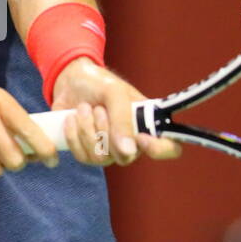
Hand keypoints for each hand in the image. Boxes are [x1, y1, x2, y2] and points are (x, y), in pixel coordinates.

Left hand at [51, 58, 181, 166]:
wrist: (70, 82)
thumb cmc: (99, 84)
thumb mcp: (114, 92)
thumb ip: (123, 119)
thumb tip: (128, 151)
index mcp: (149, 123)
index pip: (171, 147)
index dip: (159, 149)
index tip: (141, 138)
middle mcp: (133, 142)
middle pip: (126, 157)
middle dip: (105, 132)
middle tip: (99, 109)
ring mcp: (111, 150)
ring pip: (100, 158)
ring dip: (87, 130)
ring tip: (84, 109)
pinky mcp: (89, 153)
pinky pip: (83, 157)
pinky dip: (74, 136)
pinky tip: (73, 119)